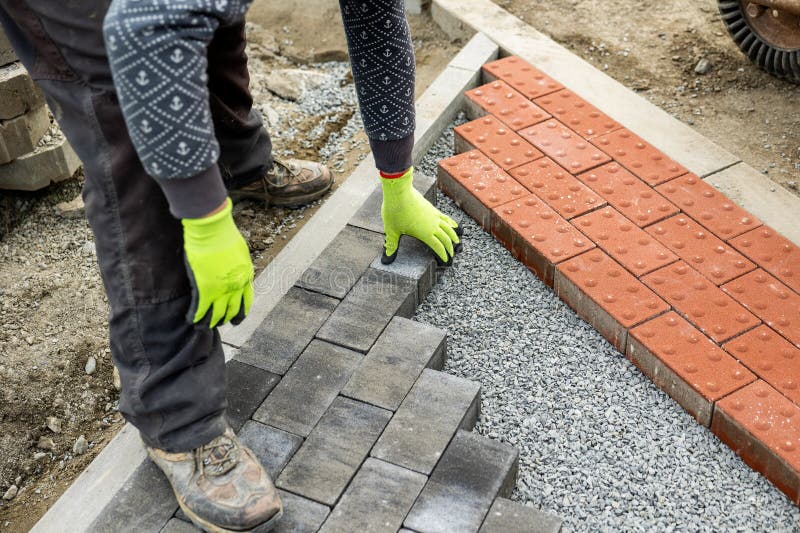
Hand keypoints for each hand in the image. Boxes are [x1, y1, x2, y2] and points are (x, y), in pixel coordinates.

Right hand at [182, 198, 253, 327]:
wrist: (213, 230)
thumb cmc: (226, 235)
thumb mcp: (241, 252)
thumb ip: (239, 264)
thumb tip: (237, 267)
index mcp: (246, 277)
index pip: (246, 301)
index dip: (241, 312)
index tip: (237, 318)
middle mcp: (236, 287)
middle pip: (232, 310)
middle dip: (226, 319)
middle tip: (220, 324)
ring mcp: (221, 290)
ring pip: (217, 314)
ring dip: (210, 322)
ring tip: (203, 327)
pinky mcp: (205, 289)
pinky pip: (200, 309)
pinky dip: (196, 317)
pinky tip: (191, 321)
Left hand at [380, 167, 460, 263]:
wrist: (399, 192)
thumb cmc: (395, 211)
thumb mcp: (391, 231)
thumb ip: (392, 244)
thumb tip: (386, 258)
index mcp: (424, 233)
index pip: (438, 246)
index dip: (443, 254)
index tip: (446, 260)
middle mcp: (432, 225)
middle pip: (446, 238)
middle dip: (450, 247)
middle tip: (452, 254)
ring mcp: (433, 216)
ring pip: (448, 228)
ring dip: (453, 236)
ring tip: (457, 241)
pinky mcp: (432, 208)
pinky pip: (445, 218)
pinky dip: (451, 223)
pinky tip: (453, 225)